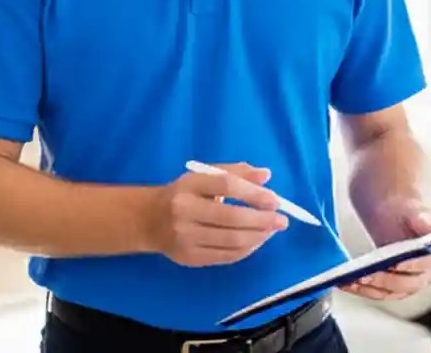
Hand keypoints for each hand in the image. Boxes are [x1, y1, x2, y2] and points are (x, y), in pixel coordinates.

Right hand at [145, 163, 288, 267]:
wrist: (148, 220)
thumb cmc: (183, 194)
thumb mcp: (203, 177)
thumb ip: (234, 173)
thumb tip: (266, 175)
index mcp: (188, 185)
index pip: (225, 185)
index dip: (253, 193)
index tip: (274, 199)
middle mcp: (184, 211)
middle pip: (231, 217)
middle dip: (262, 220)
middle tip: (282, 220)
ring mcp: (185, 237)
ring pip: (231, 241)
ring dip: (258, 237)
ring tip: (271, 230)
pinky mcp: (189, 258)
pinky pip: (226, 256)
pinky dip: (246, 249)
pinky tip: (256, 241)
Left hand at [340, 198, 430, 300]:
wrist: (393, 211)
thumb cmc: (405, 210)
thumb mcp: (413, 208)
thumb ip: (423, 217)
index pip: (428, 264)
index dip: (413, 265)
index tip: (397, 263)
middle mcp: (426, 272)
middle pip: (408, 283)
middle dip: (385, 280)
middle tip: (365, 275)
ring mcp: (408, 281)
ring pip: (390, 291)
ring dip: (369, 288)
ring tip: (351, 281)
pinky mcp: (391, 285)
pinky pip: (377, 291)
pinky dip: (361, 290)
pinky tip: (347, 283)